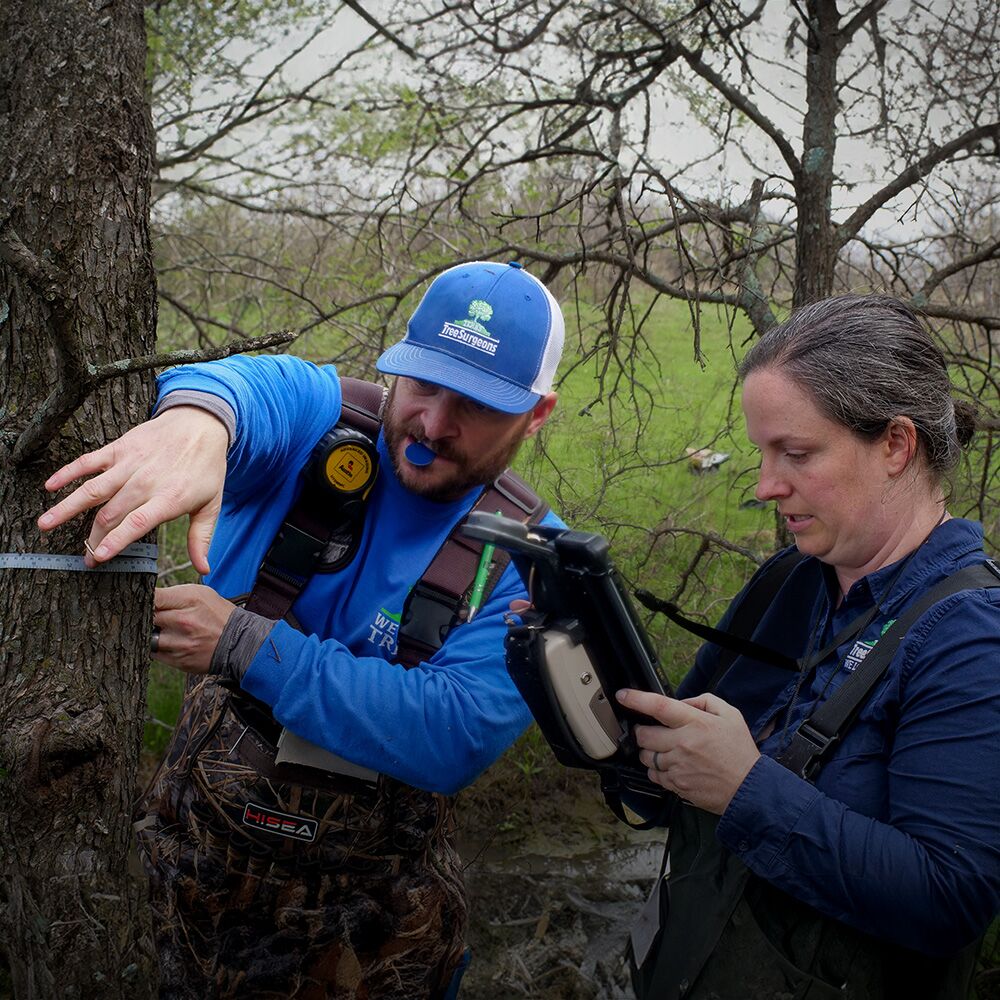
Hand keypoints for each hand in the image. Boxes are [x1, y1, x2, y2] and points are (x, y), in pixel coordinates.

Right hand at [37, 406, 228, 573]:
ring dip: (67, 507)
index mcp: (170, 497)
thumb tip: (203, 569)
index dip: (116, 540)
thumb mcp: (211, 504)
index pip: (137, 522)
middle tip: (84, 557)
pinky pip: (89, 461)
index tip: (98, 556)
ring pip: (92, 489)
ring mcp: (130, 463)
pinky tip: (49, 486)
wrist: (201, 422)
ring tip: (45, 525)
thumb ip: (202, 538)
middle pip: (111, 513)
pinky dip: (68, 472)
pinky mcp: (119, 448)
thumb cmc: (207, 467)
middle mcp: (146, 481)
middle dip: (94, 537)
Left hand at [152, 584, 235, 673]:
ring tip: (162, 629)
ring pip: (147, 637)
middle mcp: (183, 622)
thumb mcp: (199, 593)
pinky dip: (157, 647)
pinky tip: (169, 641)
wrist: (238, 641)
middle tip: (155, 615)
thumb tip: (146, 595)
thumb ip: (172, 593)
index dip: (143, 598)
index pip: (152, 597)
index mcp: (188, 601)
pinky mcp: (178, 661)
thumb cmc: (216, 613)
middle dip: (147, 615)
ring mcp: (180, 644)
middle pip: (145, 617)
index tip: (143, 600)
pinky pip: (154, 654)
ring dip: (151, 633)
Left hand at [617, 688, 759, 814]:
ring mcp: (678, 766)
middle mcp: (683, 744)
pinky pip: (653, 775)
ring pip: (646, 756)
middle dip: (643, 732)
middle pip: (643, 734)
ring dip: (650, 752)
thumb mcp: (730, 715)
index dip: (636, 699)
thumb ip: (704, 701)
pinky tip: (672, 767)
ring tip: (666, 752)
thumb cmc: (740, 752)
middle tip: (652, 732)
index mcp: (695, 723)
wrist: (749, 789)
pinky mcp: (676, 785)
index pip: (659, 706)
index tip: (623, 696)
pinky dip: (657, 770)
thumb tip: (681, 702)